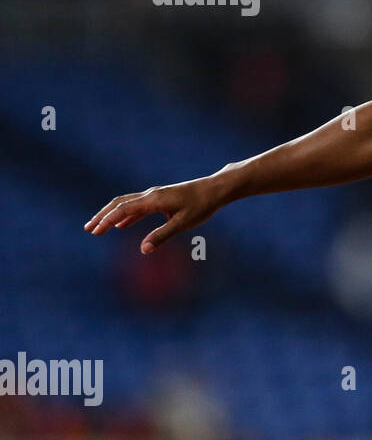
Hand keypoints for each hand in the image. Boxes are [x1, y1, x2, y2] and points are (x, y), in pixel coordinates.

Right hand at [84, 177, 224, 253]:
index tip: (95, 230)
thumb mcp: (183, 223)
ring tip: (98, 228)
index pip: (124, 209)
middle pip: (120, 204)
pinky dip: (128, 216)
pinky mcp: (161, 199)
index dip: (108, 220)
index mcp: (153, 200)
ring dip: (112, 215)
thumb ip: (162, 236)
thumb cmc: (201, 206)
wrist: (215, 189)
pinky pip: (138, 207)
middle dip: (103, 216)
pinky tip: (122, 226)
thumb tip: (143, 250)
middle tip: (89, 229)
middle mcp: (151, 195)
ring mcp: (155, 196)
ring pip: (127, 204)